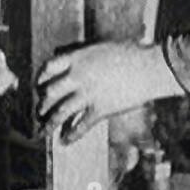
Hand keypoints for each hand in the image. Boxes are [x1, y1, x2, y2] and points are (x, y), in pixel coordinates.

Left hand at [36, 41, 183, 141]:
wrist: (150, 67)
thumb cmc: (133, 53)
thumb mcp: (105, 48)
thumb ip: (89, 56)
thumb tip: (82, 60)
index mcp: (78, 58)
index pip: (49, 68)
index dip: (41, 78)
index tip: (39, 85)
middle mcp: (78, 76)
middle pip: (50, 93)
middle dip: (42, 104)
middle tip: (39, 111)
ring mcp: (88, 94)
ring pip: (60, 112)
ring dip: (50, 123)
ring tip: (45, 130)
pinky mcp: (100, 109)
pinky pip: (80, 125)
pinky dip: (71, 135)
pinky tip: (65, 141)